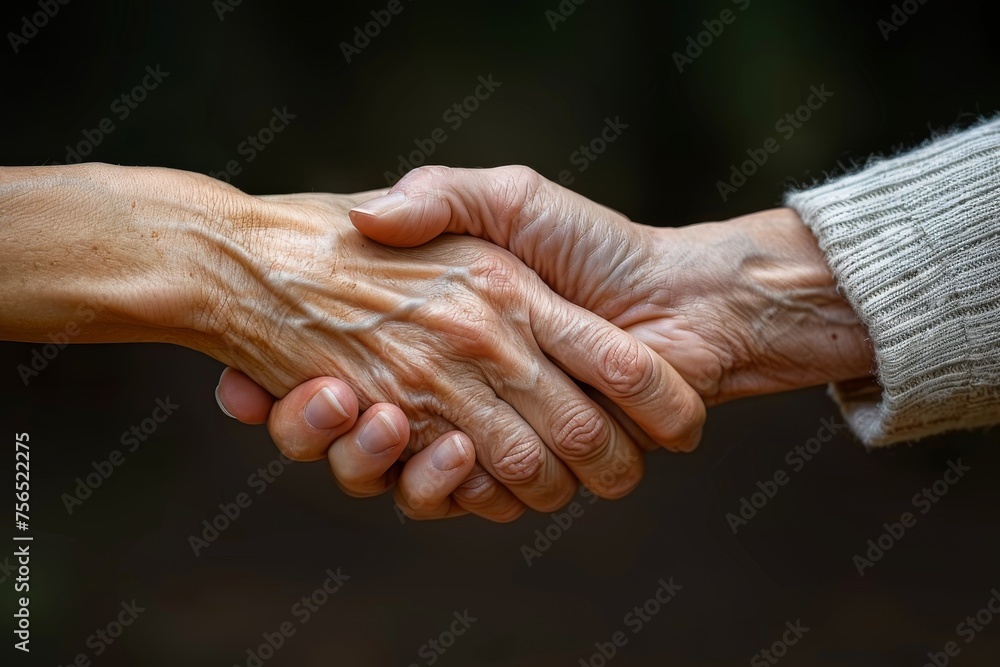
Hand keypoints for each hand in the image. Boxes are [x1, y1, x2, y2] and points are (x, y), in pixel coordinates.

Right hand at [192, 186, 703, 519]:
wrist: (684, 296)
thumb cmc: (594, 242)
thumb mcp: (507, 197)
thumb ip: (440, 194)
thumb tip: (365, 214)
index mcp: (442, 326)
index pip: (343, 368)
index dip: (294, 385)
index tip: (252, 379)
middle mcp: (457, 382)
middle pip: (366, 431)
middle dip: (327, 430)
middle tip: (319, 395)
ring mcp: (485, 427)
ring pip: (402, 470)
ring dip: (379, 459)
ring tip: (384, 416)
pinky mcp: (518, 467)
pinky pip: (464, 499)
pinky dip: (450, 490)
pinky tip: (447, 449)